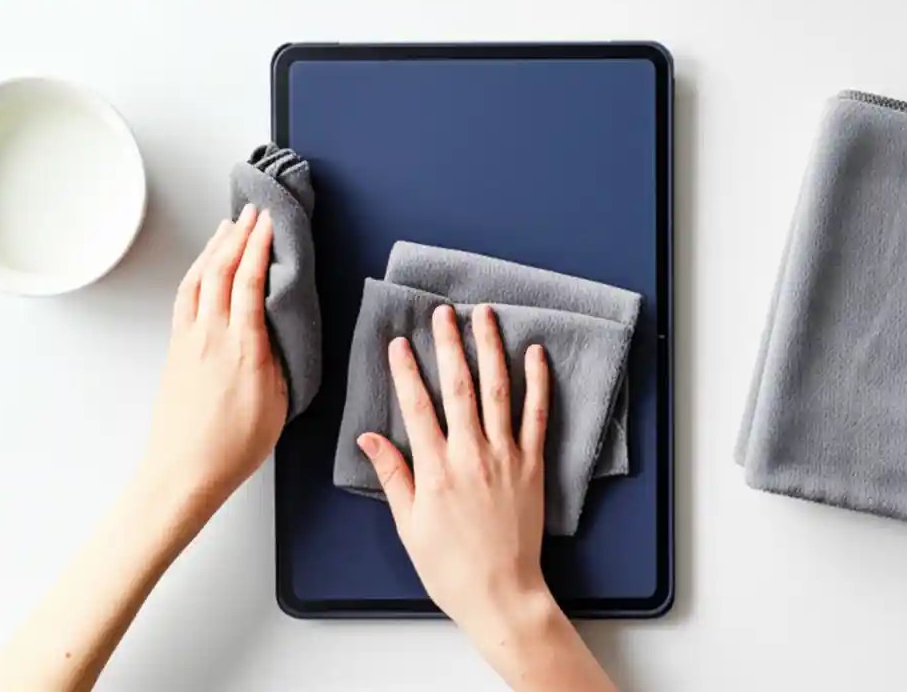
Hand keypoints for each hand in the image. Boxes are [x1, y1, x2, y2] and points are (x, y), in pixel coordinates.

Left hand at [143, 204, 286, 509]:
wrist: (183, 472)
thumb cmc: (234, 447)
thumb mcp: (277, 404)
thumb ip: (279, 360)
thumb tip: (278, 330)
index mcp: (244, 348)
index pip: (250, 282)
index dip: (259, 247)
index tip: (269, 222)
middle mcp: (211, 337)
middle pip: (221, 271)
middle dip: (237, 235)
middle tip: (252, 211)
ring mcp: (188, 341)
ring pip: (198, 280)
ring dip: (213, 248)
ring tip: (227, 227)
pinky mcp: (175, 350)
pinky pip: (185, 298)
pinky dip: (196, 273)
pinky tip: (203, 267)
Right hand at [358, 305, 549, 627]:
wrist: (501, 593)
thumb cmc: (451, 567)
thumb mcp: (409, 525)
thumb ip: (393, 475)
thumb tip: (369, 438)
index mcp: (436, 470)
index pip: (417, 406)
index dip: (406, 371)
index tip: (399, 342)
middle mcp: (471, 455)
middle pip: (459, 387)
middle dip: (449, 344)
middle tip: (444, 313)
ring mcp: (506, 457)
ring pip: (498, 391)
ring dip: (490, 349)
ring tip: (485, 316)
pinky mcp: (533, 465)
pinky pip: (536, 415)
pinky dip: (537, 382)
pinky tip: (534, 354)